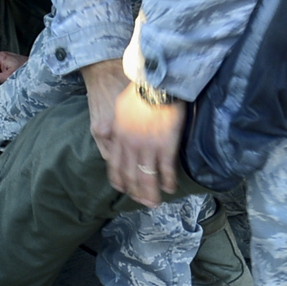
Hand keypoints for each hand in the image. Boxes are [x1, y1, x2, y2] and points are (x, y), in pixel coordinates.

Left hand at [81, 58, 181, 207]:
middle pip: (131, 176)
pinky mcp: (166, 146)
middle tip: (143, 202)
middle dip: (136, 192)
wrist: (156, 83)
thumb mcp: (120, 108)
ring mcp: (148, 147)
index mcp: (119, 137)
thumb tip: (119, 135)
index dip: (119, 181)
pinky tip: (171, 188)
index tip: (124, 190)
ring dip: (151, 193)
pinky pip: (166, 170)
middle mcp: (131, 146)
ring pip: (147, 178)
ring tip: (156, 202)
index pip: (115, 166)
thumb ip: (119, 125)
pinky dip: (168, 182)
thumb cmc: (140, 91)